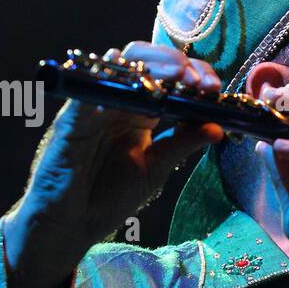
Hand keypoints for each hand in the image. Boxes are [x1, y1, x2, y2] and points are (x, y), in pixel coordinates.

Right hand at [3, 41, 224, 287]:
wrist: (74, 223)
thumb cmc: (111, 196)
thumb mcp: (156, 169)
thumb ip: (183, 145)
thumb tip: (218, 128)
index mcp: (141, 113)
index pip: (168, 80)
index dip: (192, 76)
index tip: (213, 87)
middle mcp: (118, 102)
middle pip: (145, 64)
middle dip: (175, 64)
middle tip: (196, 78)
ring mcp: (94, 107)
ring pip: (117, 67)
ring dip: (150, 66)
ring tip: (176, 74)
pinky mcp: (71, 120)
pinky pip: (86, 91)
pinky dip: (105, 79)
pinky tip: (125, 72)